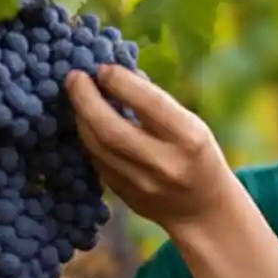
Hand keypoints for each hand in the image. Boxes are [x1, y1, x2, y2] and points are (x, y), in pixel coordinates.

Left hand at [64, 65, 239, 233]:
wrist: (203, 210)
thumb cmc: (196, 154)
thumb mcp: (191, 124)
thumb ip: (155, 102)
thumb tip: (114, 73)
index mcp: (189, 139)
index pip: (150, 104)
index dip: (120, 82)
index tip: (103, 67)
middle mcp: (165, 164)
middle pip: (111, 130)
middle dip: (86, 99)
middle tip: (74, 77)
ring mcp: (143, 185)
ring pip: (97, 147)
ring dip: (82, 117)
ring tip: (77, 96)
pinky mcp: (126, 197)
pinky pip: (97, 162)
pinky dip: (88, 138)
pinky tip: (86, 122)